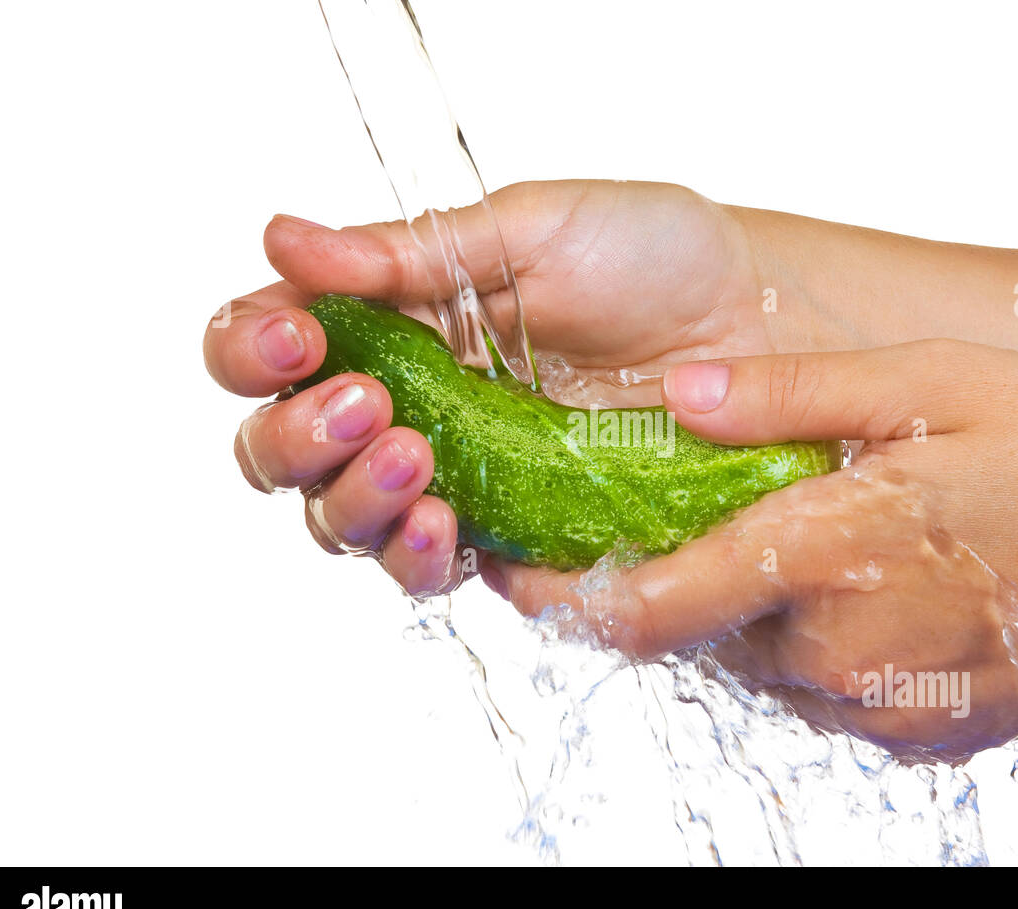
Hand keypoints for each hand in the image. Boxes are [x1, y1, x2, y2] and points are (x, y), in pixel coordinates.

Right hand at [204, 180, 800, 593]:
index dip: (256, 348)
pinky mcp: (513, 538)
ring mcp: (457, 479)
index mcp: (393, 323)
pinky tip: (444, 525)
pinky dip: (419, 556)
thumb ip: (409, 251)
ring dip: (352, 499)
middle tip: (361, 402)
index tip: (297, 334)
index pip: (275, 348)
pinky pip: (433, 570)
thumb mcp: (533, 228)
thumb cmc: (654, 259)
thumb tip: (283, 240)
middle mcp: (408, 406)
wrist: (761, 321)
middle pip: (285, 452)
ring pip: (344, 523)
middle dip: (296, 436)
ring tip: (412, 456)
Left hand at [488, 340, 1017, 761]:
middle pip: (686, 633)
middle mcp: (829, 652)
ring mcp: (869, 707)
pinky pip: (813, 687)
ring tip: (778, 535)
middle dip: (654, 581)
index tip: (509, 565)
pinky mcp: (907, 736)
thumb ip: (793, 400)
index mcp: (822, 558)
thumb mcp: (936, 386)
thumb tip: (677, 397)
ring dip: (732, 606)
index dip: (554, 596)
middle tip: (663, 515)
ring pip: (746, 661)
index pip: (639, 610)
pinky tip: (861, 581)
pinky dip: (800, 637)